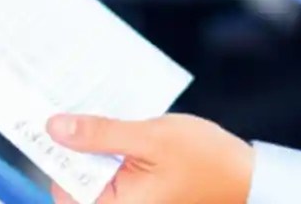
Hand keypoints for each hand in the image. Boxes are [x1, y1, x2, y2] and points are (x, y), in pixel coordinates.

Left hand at [46, 113, 253, 203]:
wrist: (250, 176)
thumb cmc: (209, 162)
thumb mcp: (150, 137)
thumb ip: (100, 134)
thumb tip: (55, 129)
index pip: (63, 185)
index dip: (57, 152)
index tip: (51, 119)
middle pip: (78, 177)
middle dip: (79, 143)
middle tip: (80, 107)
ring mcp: (132, 203)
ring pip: (97, 170)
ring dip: (99, 143)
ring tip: (111, 117)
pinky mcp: (142, 194)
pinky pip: (116, 171)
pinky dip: (116, 149)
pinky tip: (127, 127)